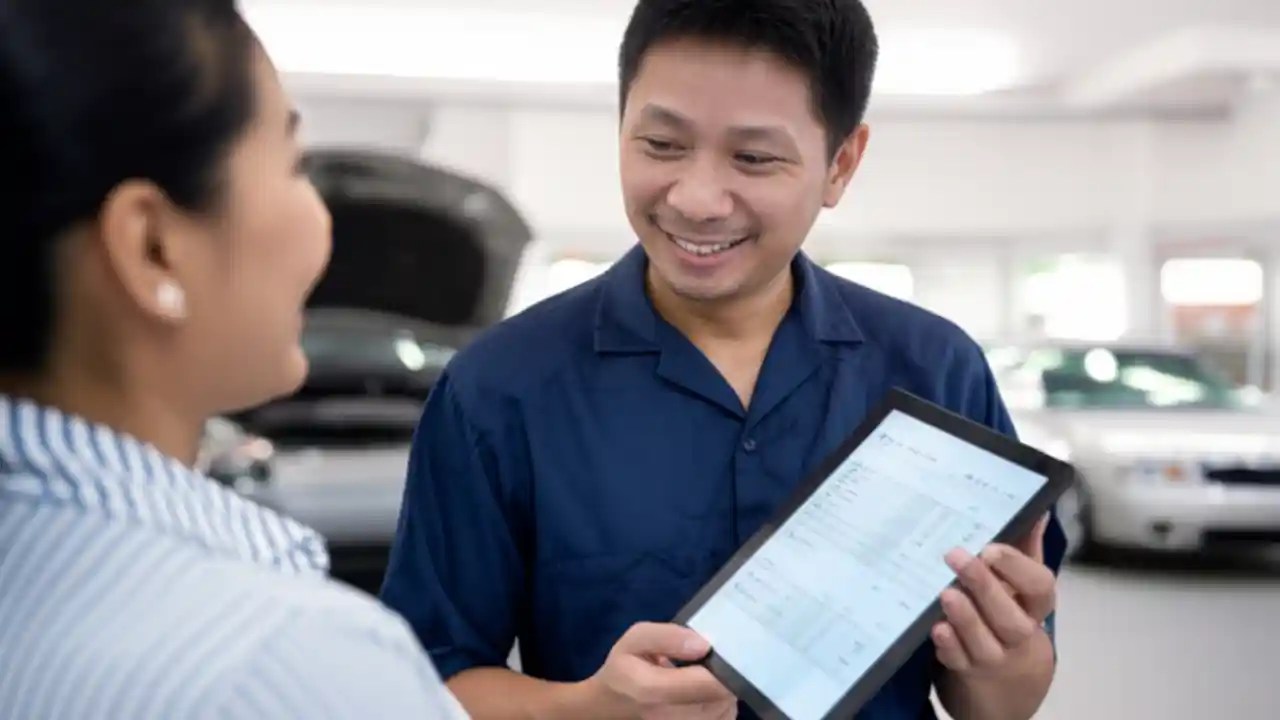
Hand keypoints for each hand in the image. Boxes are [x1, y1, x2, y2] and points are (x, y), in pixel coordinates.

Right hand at [586, 622, 737, 719]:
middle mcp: (666, 718)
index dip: (723, 666)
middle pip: (719, 699)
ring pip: (724, 711)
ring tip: (706, 679)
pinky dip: (720, 707)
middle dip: (724, 678)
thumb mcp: (635, 640)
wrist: (609, 706)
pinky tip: (706, 696)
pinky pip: (722, 719)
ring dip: (723, 693)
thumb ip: (667, 636)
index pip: (706, 684)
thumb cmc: (624, 670)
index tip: (718, 652)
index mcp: (650, 690)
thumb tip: (704, 645)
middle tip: (712, 663)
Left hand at [932, 515, 1055, 678]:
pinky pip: (959, 662)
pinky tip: (936, 628)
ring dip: (966, 618)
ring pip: (985, 643)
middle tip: (955, 556)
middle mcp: (1019, 633)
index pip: (1039, 587)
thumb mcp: (1021, 585)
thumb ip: (1025, 550)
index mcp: (1034, 606)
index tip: (990, 548)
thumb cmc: (1009, 613)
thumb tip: (1036, 509)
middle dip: (984, 586)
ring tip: (946, 592)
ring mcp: (994, 656)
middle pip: (1010, 617)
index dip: (1017, 568)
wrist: (1007, 680)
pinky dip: (949, 647)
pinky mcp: (968, 671)